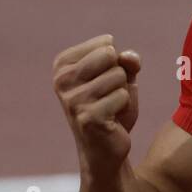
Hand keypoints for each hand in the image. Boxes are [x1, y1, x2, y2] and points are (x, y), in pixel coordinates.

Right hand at [52, 34, 141, 177]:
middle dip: (120, 75)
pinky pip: (122, 95)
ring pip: (118, 76)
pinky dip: (124, 106)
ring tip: (110, 108)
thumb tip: (130, 57)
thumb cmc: (111, 107)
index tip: (105, 81)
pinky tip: (112, 119)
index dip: (116, 63)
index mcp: (63, 65)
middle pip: (110, 56)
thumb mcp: (122, 77)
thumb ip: (128, 60)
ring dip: (122, 93)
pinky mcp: (87, 116)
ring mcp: (72, 99)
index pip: (106, 43)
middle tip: (109, 95)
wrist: (106, 148)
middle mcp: (62, 80)